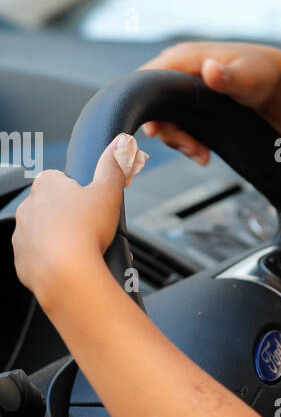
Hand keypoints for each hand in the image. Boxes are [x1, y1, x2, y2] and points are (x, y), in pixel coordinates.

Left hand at [12, 134, 147, 309]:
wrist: (66, 273)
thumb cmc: (86, 231)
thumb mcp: (109, 193)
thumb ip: (114, 166)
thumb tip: (121, 143)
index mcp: (47, 186)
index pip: (57, 178)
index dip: (75, 189)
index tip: (89, 202)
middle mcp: (28, 207)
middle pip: (49, 206)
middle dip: (67, 215)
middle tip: (90, 228)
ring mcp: (23, 234)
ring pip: (41, 232)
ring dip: (58, 237)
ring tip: (82, 249)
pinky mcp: (22, 260)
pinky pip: (37, 256)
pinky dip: (51, 260)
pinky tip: (70, 265)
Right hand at [137, 41, 280, 163]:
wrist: (272, 84)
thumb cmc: (260, 73)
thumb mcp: (249, 76)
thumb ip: (229, 76)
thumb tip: (210, 69)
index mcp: (183, 57)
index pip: (147, 78)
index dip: (144, 104)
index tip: (156, 132)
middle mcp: (176, 70)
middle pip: (152, 103)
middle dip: (167, 131)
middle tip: (191, 149)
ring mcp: (180, 88)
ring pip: (163, 118)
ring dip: (179, 140)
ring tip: (201, 154)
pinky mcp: (187, 104)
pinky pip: (175, 124)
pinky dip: (186, 141)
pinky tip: (203, 153)